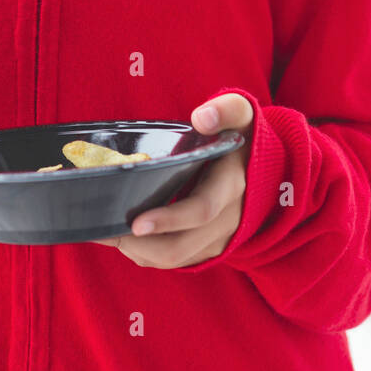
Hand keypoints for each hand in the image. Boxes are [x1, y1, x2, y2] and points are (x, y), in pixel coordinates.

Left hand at [90, 93, 254, 267]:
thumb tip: (202, 118)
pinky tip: (124, 235)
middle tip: (104, 229)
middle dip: (140, 244)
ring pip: (175, 259)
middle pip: (180, 246)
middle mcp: (227, 219)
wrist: (266, 166)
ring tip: (106, 231)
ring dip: (139, 251)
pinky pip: (176, 260)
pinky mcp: (209, 246)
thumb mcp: (241, 114)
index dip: (169, 220)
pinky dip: (147, 253)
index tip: (136, 223)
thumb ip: (225, 110)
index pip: (200, 211)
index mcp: (231, 186)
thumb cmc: (242, 135)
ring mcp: (219, 237)